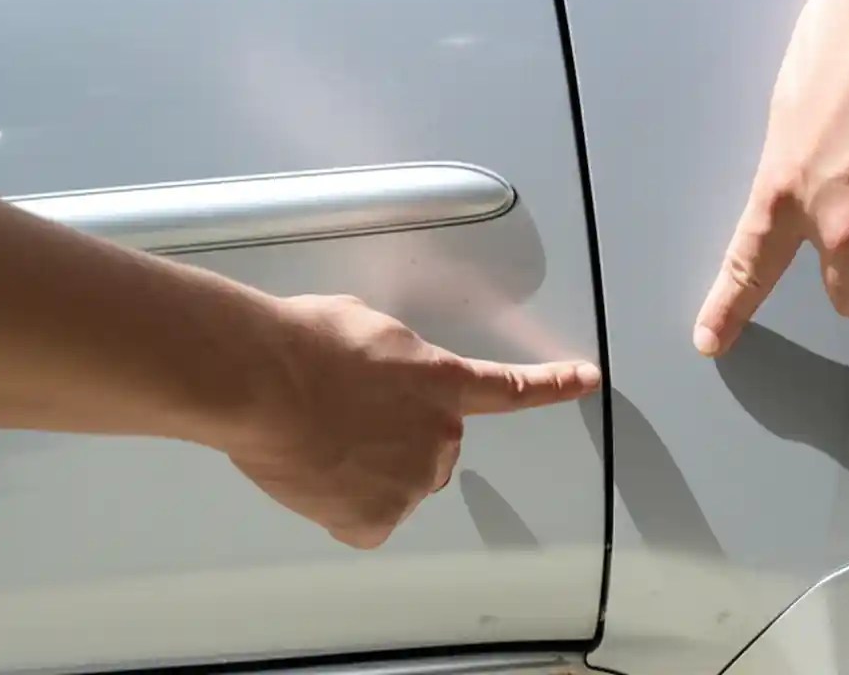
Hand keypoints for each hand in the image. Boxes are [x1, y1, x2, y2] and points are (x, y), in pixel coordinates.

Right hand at [224, 294, 600, 548]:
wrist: (262, 380)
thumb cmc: (305, 342)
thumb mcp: (368, 329)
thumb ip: (396, 362)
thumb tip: (378, 377)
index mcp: (443, 383)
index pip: (510, 389)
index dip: (551, 386)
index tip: (586, 380)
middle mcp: (442, 437)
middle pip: (431, 449)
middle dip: (396, 438)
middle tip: (344, 417)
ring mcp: (412, 482)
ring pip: (395, 485)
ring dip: (365, 471)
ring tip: (320, 439)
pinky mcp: (376, 520)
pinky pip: (365, 520)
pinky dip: (341, 505)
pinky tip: (317, 474)